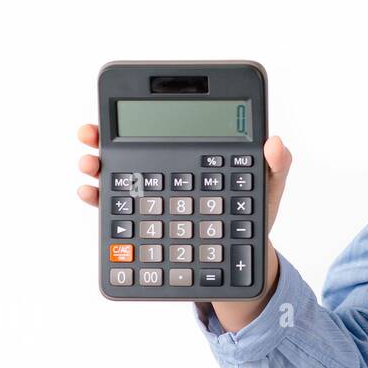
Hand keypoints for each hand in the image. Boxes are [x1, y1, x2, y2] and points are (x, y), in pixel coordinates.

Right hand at [77, 124, 289, 328]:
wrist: (242, 258)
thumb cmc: (254, 214)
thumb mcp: (269, 186)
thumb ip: (277, 163)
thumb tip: (275, 142)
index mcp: (194, 155)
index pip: (167, 129)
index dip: (143, 115)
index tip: (121, 109)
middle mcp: (167, 171)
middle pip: (130, 147)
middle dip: (103, 138)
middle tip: (91, 134)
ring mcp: (152, 196)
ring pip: (117, 175)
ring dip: (96, 166)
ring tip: (90, 165)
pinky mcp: (145, 222)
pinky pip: (117, 210)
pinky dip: (100, 200)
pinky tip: (91, 194)